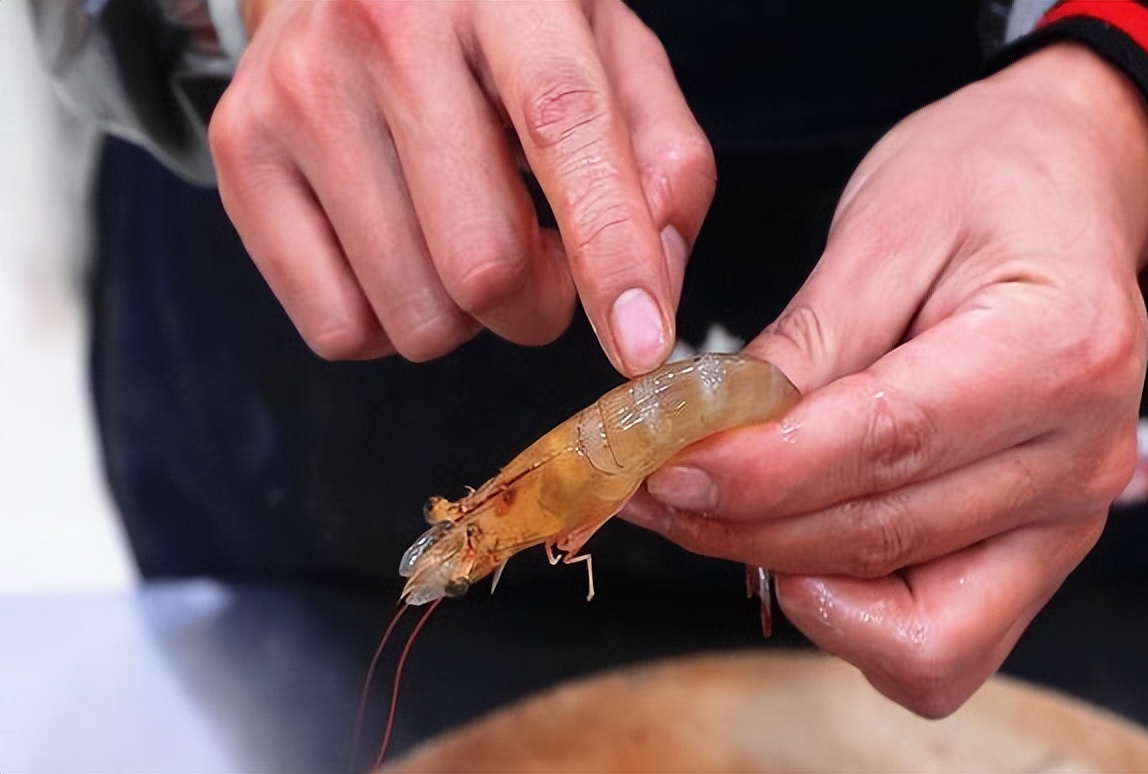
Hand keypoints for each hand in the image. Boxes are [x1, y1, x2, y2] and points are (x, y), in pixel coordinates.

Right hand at [210, 0, 712, 374]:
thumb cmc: (500, 28)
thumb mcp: (607, 53)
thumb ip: (662, 157)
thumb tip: (654, 283)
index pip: (566, 129)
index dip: (610, 248)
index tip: (640, 342)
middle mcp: (385, 30)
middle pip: (481, 264)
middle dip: (537, 305)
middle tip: (538, 257)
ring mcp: (298, 93)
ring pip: (415, 316)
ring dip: (465, 315)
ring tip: (462, 234)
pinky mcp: (241, 152)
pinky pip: (340, 331)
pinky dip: (390, 322)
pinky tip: (400, 249)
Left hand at [628, 44, 1147, 715]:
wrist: (1068, 191)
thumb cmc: (984, 182)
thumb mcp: (885, 225)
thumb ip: (806, 346)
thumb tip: (711, 441)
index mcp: (1061, 350)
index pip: (888, 441)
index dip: (761, 471)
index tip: (660, 465)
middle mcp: (1084, 459)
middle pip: (885, 536)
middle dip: (745, 525)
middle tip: (648, 484)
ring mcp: (1071, 522)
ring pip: (910, 624)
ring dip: (786, 574)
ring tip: (702, 509)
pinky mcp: (1039, 555)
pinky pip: (941, 645)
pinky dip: (853, 617)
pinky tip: (791, 544)